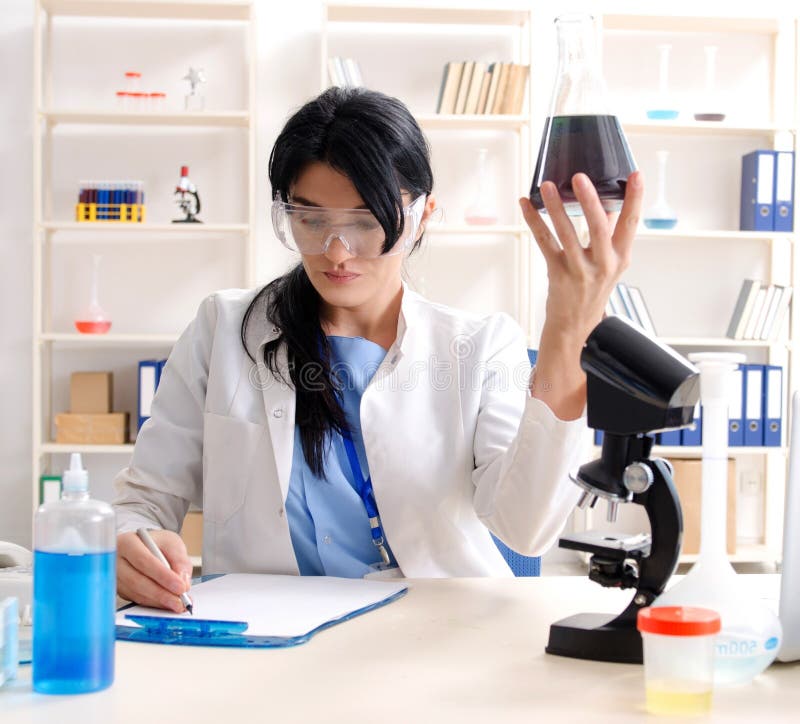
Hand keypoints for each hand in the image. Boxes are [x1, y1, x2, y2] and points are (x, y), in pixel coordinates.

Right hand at [117, 530, 192, 611]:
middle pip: (137, 581)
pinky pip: (136, 599)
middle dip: (161, 593)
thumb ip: (179, 560)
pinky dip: (153, 603)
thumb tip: (183, 581)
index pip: (144, 561)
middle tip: (180, 601)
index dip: (163, 576)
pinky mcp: (119, 590)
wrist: (144, 546)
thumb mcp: (172, 543)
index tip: (180, 587)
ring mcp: (115, 577)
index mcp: (127, 543)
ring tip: (177, 604)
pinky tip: (167, 603)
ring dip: (158, 601)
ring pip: (136, 593)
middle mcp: (115, 561)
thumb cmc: (157, 543)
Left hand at [519, 171, 642, 344]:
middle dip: (589, 201)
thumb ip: (609, 234)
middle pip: (599, 228)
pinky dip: (534, 222)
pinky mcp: (558, 274)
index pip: (632, 224)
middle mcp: (603, 265)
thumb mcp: (609, 264)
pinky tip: (526, 205)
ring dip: (555, 208)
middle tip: (580, 177)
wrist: (574, 325)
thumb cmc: (592, 290)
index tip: (636, 175)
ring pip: (567, 234)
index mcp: (620, 258)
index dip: (635, 199)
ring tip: (547, 186)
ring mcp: (579, 271)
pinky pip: (545, 243)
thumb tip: (608, 202)